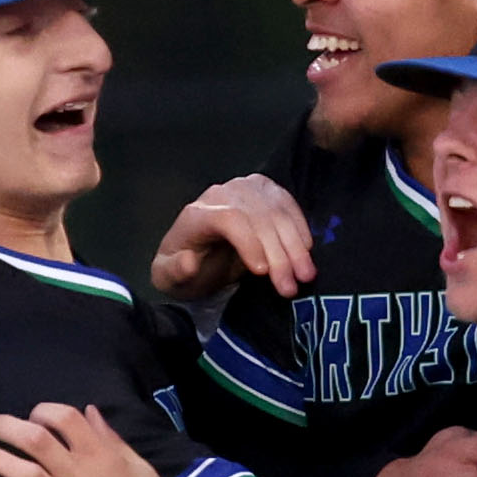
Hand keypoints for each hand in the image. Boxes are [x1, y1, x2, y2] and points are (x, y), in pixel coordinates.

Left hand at [151, 177, 316, 301]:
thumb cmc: (187, 269)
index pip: (230, 218)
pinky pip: (288, 203)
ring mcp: (245, 189)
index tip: (263, 272)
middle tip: (290, 286)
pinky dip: (300, 227)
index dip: (250, 242)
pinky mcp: (265, 191)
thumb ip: (174, 271)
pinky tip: (307, 251)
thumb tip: (189, 261)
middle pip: (258, 217)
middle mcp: (222, 194)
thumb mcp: (170, 278)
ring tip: (305, 275)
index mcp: (196, 214)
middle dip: (279, 254)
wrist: (199, 254)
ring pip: (277, 212)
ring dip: (295, 245)